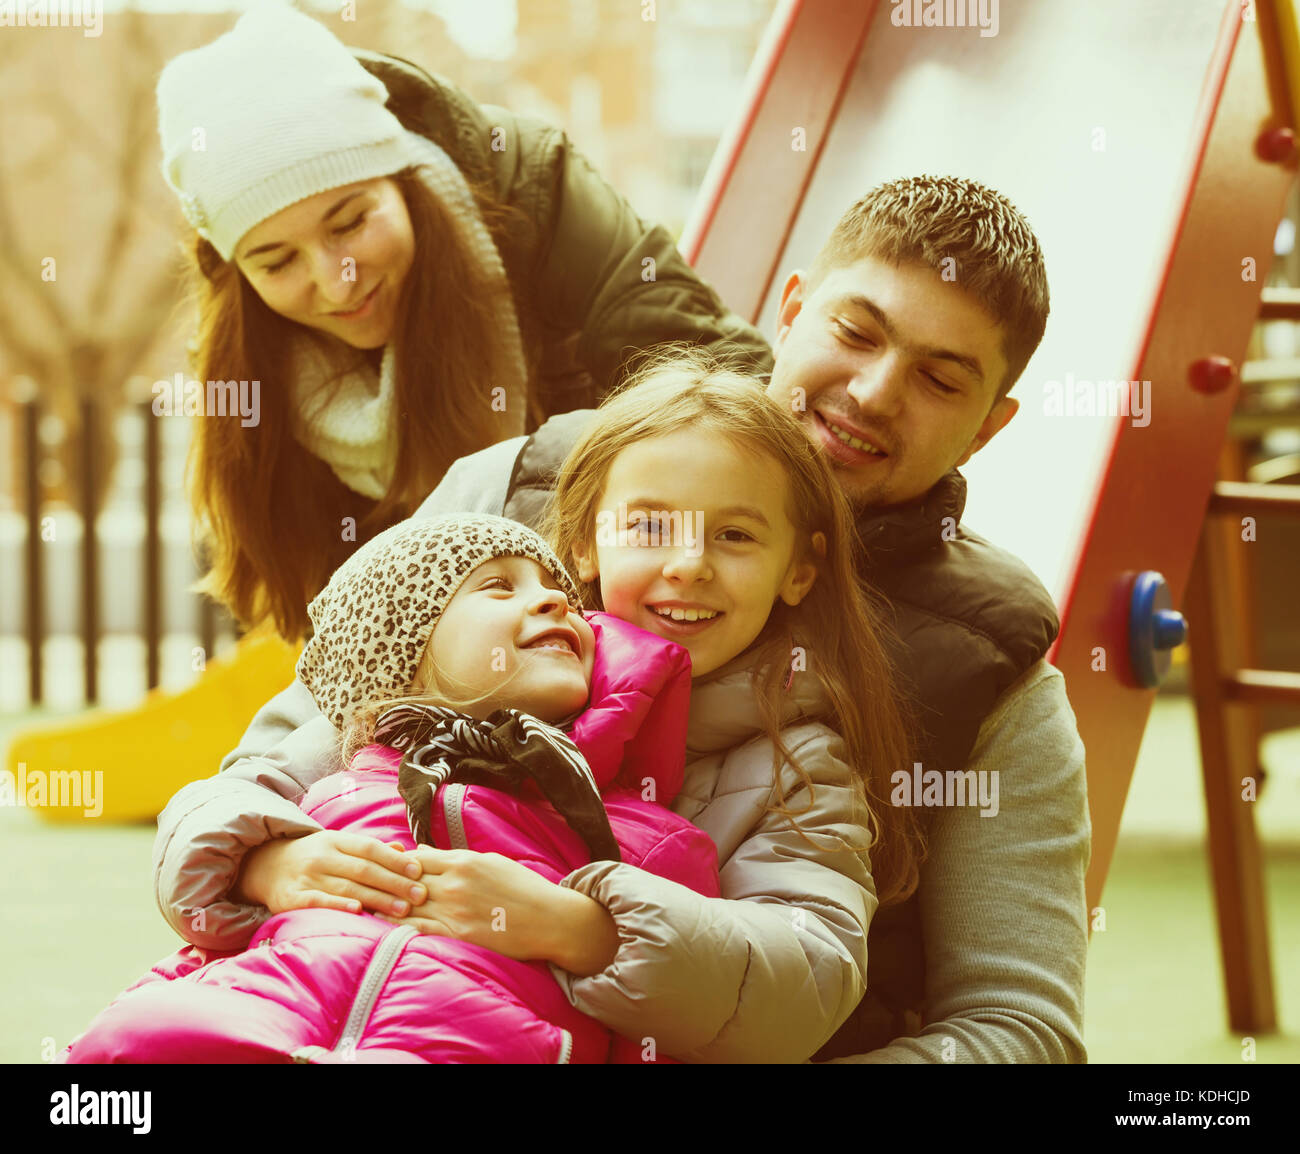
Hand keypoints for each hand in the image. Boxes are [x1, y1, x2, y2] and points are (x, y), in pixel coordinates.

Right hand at [231, 831, 426, 917]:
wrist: (263, 866)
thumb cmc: (314, 857)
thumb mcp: (339, 846)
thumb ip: (370, 850)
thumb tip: (405, 852)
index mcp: (336, 840)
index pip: (370, 848)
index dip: (395, 860)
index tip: (419, 871)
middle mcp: (322, 856)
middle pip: (364, 869)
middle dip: (395, 883)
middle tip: (420, 895)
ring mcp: (306, 877)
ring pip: (347, 887)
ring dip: (378, 898)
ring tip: (403, 909)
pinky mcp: (292, 898)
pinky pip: (318, 901)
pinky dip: (339, 905)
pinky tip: (359, 911)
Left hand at [373, 847, 618, 974]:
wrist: (550, 919)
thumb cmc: (523, 888)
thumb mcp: (491, 862)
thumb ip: (455, 858)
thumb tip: (423, 852)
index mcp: (464, 862)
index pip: (417, 858)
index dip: (396, 862)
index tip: (382, 865)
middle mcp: (455, 884)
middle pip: (407, 881)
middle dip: (384, 882)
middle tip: (361, 883)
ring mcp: (455, 911)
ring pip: (408, 906)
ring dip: (384, 905)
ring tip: (362, 904)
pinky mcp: (459, 935)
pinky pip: (419, 931)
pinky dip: (397, 928)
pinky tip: (381, 927)